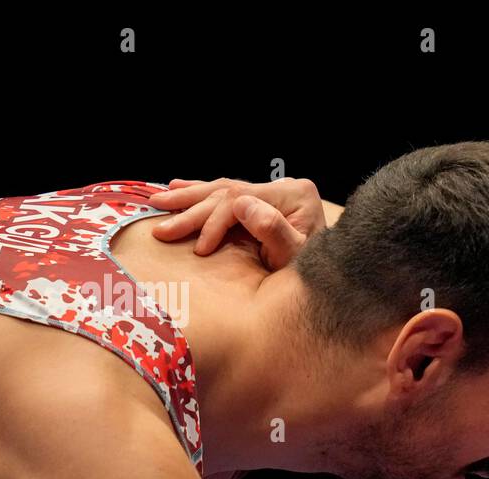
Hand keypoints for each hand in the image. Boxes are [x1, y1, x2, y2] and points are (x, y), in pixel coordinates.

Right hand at [148, 177, 326, 268]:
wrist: (329, 281)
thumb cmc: (312, 274)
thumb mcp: (296, 257)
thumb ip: (274, 231)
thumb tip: (243, 205)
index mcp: (295, 194)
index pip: (241, 200)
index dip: (214, 222)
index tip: (201, 250)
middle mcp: (284, 188)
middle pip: (227, 193)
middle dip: (191, 210)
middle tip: (161, 226)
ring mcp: (274, 192)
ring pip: (222, 189)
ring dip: (188, 196)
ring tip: (159, 201)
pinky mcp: (265, 201)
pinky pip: (227, 192)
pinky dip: (201, 192)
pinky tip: (177, 186)